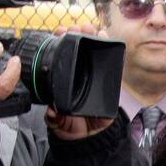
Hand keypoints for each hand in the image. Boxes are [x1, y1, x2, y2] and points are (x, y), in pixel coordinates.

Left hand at [44, 22, 113, 140]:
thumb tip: (52, 112)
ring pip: (95, 52)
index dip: (61, 41)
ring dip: (93, 37)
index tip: (59, 32)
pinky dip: (111, 51)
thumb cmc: (69, 125)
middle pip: (79, 49)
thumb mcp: (57, 121)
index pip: (63, 55)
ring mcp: (95, 77)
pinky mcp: (110, 83)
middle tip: (75, 27)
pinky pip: (112, 65)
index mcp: (64, 78)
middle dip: (78, 34)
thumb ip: (54, 117)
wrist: (87, 137)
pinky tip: (107, 38)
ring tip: (91, 28)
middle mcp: (79, 74)